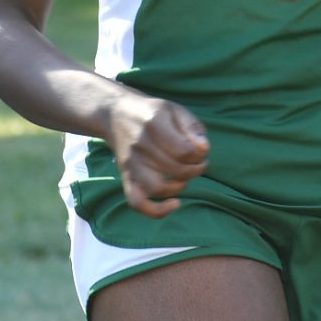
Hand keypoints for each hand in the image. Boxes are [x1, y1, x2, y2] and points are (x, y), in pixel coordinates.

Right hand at [106, 95, 208, 217]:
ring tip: (185, 175)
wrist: (115, 115)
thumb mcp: (176, 110)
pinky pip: (137, 203)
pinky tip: (175, 204)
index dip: (200, 154)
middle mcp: (140, 146)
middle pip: (175, 170)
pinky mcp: (126, 178)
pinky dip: (157, 210)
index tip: (201, 149)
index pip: (184, 151)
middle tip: (198, 162)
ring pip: (159, 188)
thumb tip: (204, 149)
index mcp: (154, 124)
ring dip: (180, 186)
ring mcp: (131, 164)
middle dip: (196, 169)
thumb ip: (193, 128)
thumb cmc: (152, 113)